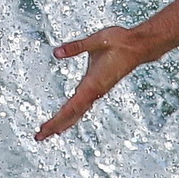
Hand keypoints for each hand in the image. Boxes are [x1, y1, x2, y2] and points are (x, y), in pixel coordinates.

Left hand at [34, 26, 158, 140]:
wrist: (139, 46)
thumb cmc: (120, 41)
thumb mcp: (96, 40)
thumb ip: (76, 47)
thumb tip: (56, 53)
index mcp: (93, 83)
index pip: (71, 107)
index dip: (56, 120)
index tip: (44, 130)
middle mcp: (94, 91)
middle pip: (72, 114)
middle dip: (56, 126)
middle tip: (39, 137)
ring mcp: (97, 91)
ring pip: (78, 112)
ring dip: (63, 122)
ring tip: (50, 132)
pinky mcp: (98, 87)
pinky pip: (83, 105)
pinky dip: (72, 114)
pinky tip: (68, 116)